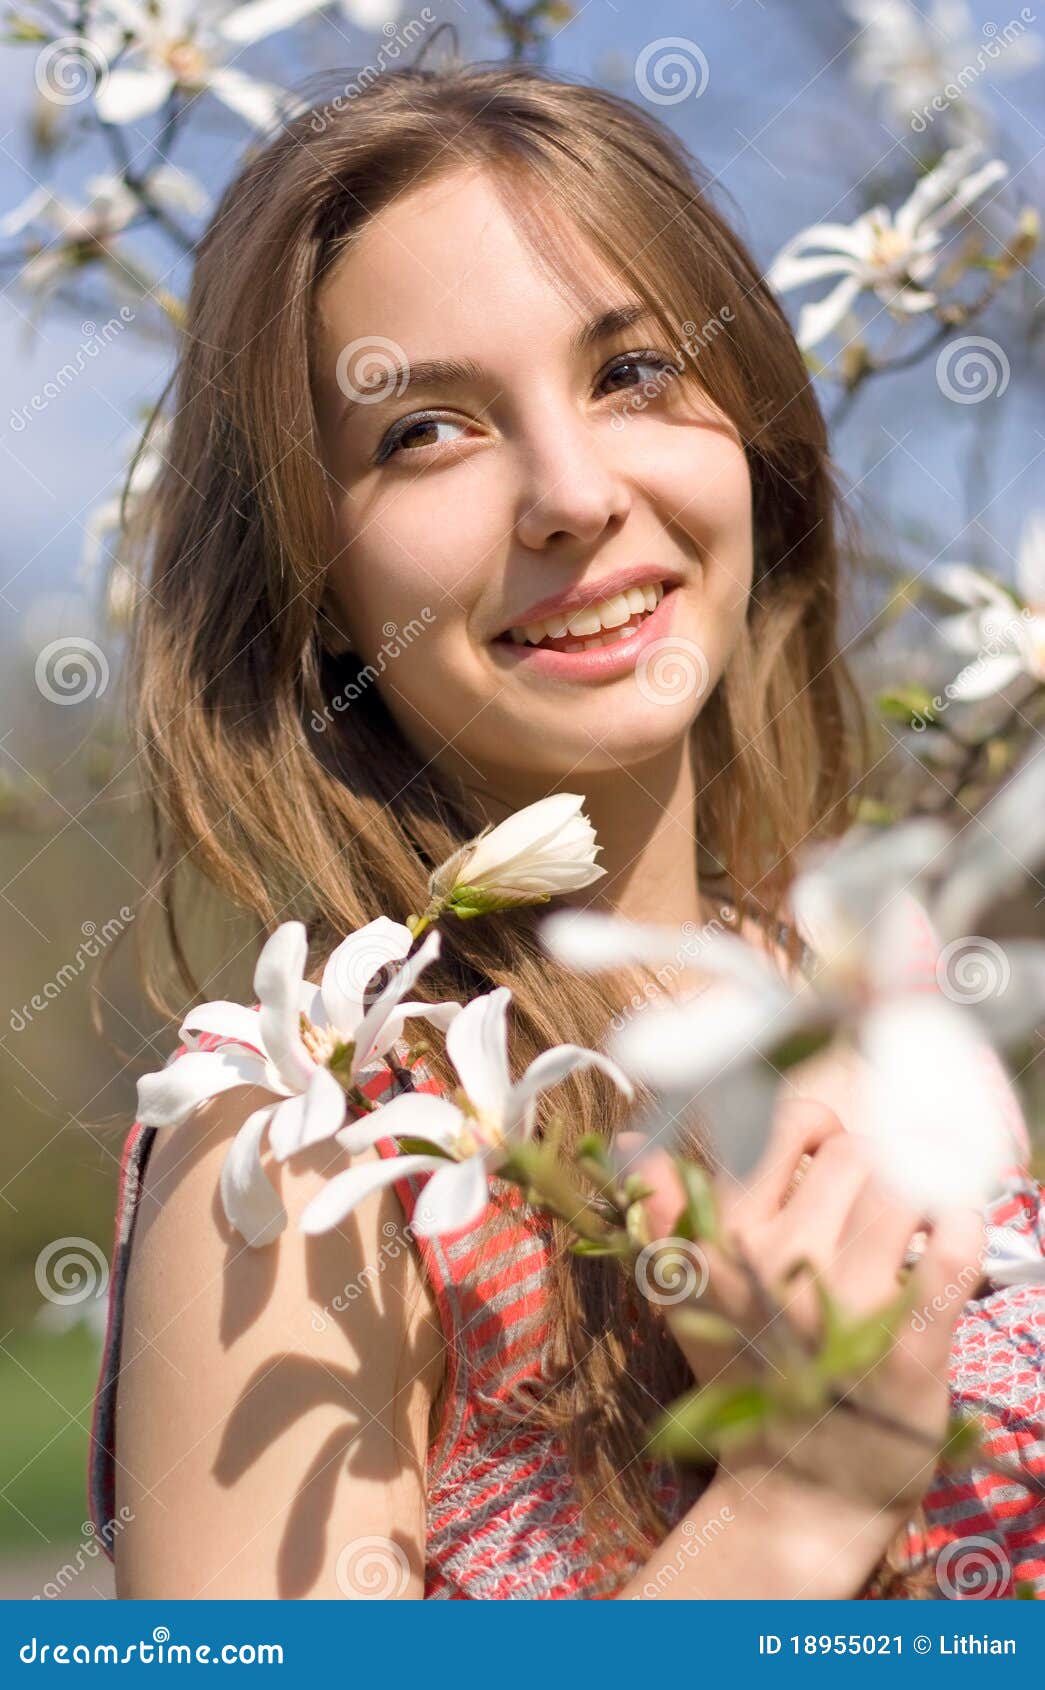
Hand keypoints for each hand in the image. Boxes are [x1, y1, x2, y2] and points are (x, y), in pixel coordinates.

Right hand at [617, 1096, 984, 1518]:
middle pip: (856, 1150)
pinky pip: (955, 1246)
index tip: (825, 1160)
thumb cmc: (747, 1379)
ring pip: (904, 1188)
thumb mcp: (685, 1297)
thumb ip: (663, 1214)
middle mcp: (775, 1261)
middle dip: (872, 1168)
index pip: (787, 1123)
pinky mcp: (908, 1342)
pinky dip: (964, 1228)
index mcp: (721, 1238)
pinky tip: (950, 1242)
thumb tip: (627, 1143)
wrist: (796, 1492)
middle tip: (873, 1205)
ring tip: (912, 1229)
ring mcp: (843, 1301)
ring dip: (920, 1197)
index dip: (817, 1130)